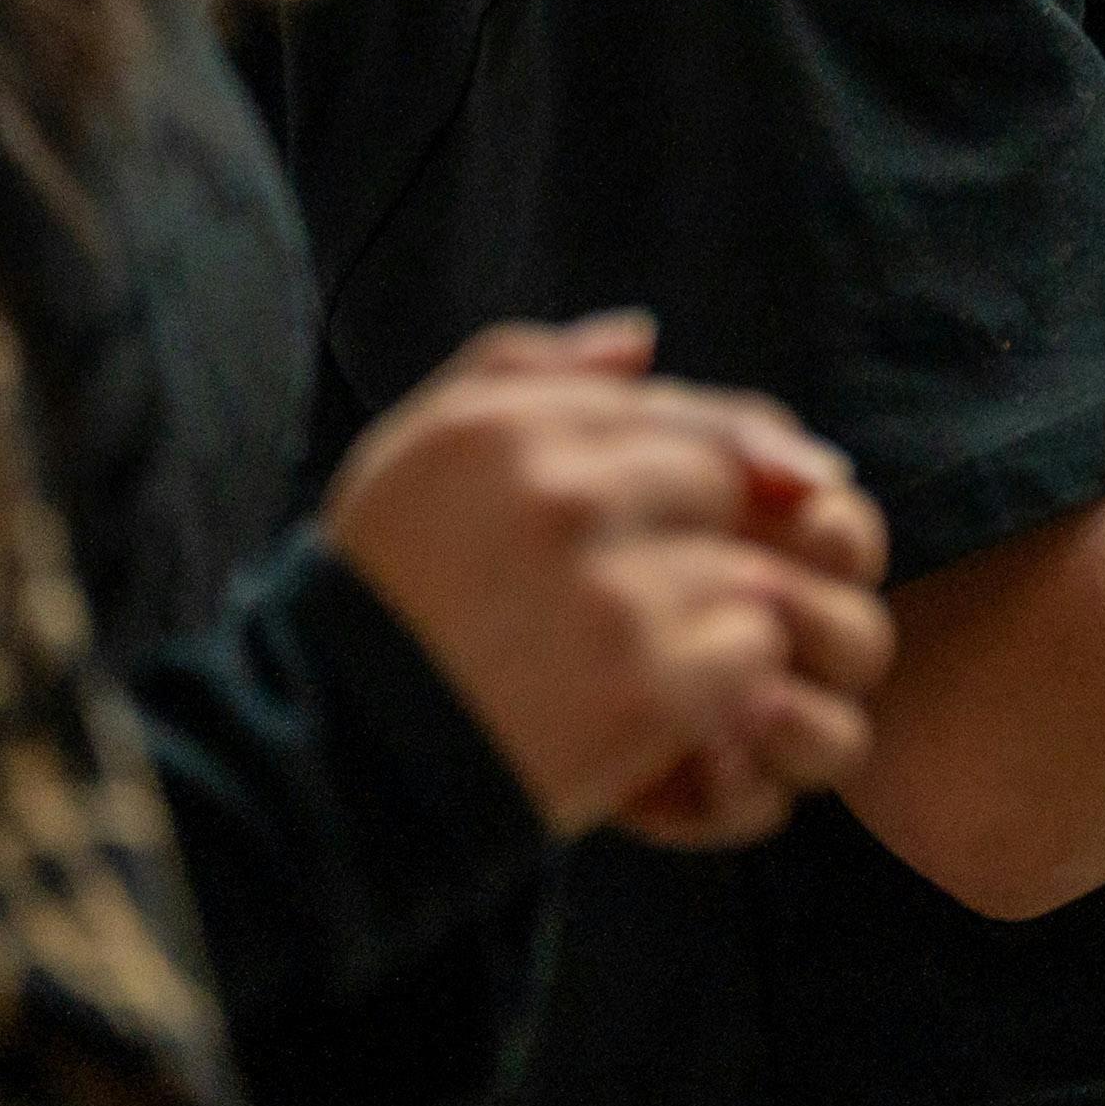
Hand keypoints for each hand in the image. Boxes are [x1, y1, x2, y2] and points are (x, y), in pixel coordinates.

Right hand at [321, 312, 896, 850]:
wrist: (339, 768)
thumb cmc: (381, 603)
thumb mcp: (414, 459)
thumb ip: (518, 370)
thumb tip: (641, 337)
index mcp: (503, 426)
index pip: (668, 406)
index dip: (721, 445)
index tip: (764, 480)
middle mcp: (560, 492)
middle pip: (719, 478)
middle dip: (716, 531)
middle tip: (682, 588)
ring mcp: (608, 588)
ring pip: (746, 562)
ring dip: (724, 609)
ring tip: (666, 653)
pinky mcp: (644, 682)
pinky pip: (751, 649)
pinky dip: (730, 679)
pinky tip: (675, 702)